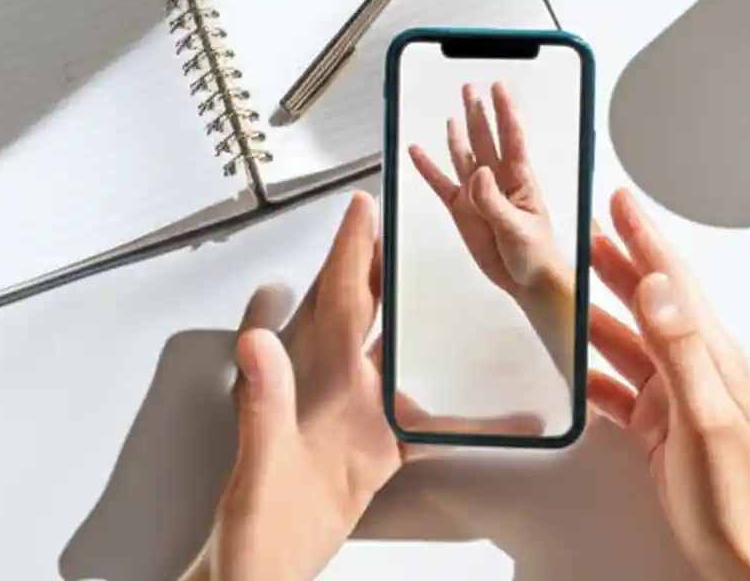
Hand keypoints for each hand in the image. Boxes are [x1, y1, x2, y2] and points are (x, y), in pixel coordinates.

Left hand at [183, 193, 535, 580]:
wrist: (262, 573)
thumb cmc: (250, 529)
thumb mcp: (259, 469)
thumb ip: (264, 407)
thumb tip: (257, 343)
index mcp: (312, 385)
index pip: (339, 304)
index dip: (351, 252)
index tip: (364, 206)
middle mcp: (338, 392)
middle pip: (368, 314)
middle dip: (385, 266)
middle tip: (410, 226)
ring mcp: (358, 419)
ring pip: (396, 355)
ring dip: (420, 324)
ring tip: (453, 294)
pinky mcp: (375, 451)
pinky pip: (427, 424)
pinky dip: (464, 417)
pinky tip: (499, 415)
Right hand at [408, 82, 568, 301]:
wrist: (526, 281)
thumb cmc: (535, 254)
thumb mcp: (517, 228)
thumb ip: (494, 202)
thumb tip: (478, 174)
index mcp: (519, 180)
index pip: (512, 137)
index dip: (505, 111)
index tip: (498, 88)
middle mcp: (497, 180)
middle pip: (486, 139)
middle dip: (479, 113)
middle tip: (470, 89)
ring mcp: (478, 194)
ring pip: (465, 156)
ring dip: (459, 134)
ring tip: (454, 112)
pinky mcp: (462, 210)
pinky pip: (442, 184)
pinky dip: (429, 168)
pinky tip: (419, 152)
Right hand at [587, 189, 749, 580]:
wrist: (744, 555)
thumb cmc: (735, 495)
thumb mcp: (706, 414)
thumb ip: (679, 348)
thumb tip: (657, 286)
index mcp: (710, 353)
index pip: (672, 280)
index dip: (645, 237)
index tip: (622, 201)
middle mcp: (692, 366)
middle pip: (646, 300)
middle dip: (616, 260)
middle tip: (587, 228)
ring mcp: (674, 395)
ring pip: (624, 338)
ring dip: (595, 308)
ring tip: (567, 282)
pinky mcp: (657, 425)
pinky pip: (614, 386)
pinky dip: (588, 368)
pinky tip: (570, 361)